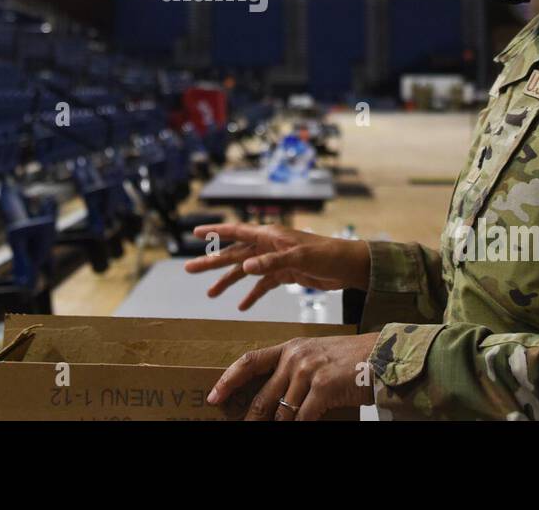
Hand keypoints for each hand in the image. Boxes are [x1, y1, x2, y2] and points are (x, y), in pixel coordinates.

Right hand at [183, 223, 368, 309]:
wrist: (349, 267)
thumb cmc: (327, 255)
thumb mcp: (300, 258)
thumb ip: (272, 262)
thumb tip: (246, 266)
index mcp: (269, 235)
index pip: (236, 231)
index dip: (214, 231)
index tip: (195, 233)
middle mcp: (268, 245)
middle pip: (234, 253)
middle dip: (212, 262)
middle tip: (189, 270)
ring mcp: (275, 260)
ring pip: (245, 271)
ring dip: (229, 281)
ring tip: (211, 294)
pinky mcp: (285, 274)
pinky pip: (263, 285)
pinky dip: (252, 294)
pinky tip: (242, 306)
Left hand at [207, 333, 380, 419]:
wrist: (381, 355)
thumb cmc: (349, 359)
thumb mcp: (315, 355)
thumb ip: (292, 369)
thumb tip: (273, 398)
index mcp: (290, 347)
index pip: (249, 361)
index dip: (228, 380)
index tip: (215, 395)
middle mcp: (295, 357)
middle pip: (262, 395)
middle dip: (251, 417)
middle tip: (242, 426)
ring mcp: (308, 371)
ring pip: (282, 412)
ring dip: (282, 425)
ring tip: (281, 426)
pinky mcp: (323, 386)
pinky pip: (303, 417)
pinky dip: (302, 426)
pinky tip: (306, 425)